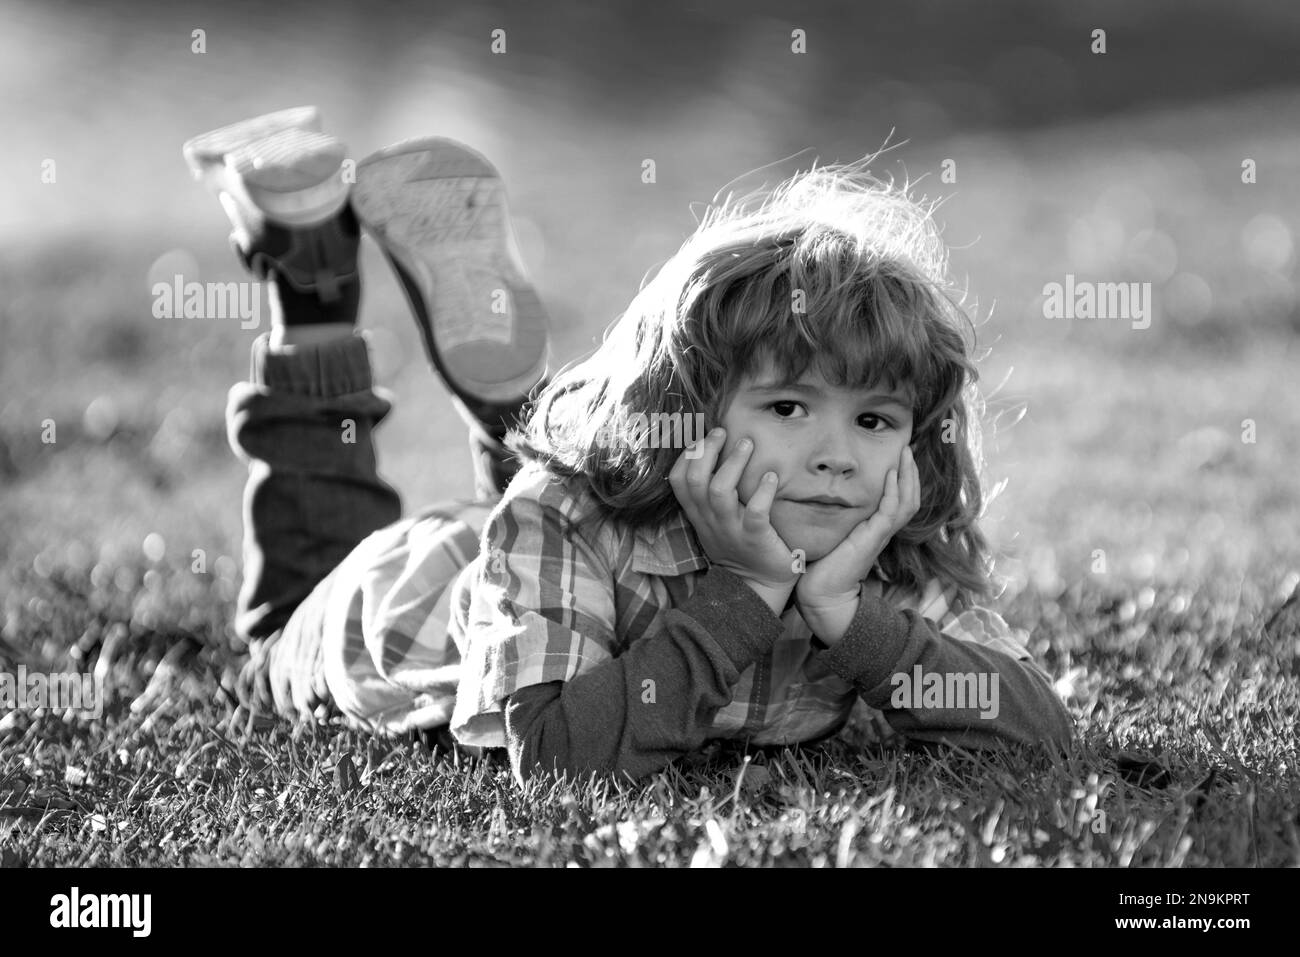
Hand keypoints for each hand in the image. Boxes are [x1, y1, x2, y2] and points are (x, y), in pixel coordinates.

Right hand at [668, 427, 800, 593]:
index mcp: (699, 514)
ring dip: (733, 464)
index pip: (679, 481)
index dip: (686, 456)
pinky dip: (763, 491)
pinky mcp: (756, 538)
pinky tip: (771, 476)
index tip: (702, 437)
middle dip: (706, 451)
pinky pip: (756, 513)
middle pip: (696, 480)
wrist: (757, 585)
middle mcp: (711, 519)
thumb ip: (709, 495)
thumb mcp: (715, 522)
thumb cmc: (738, 545)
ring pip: (720, 491)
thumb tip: (714, 455)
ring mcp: (732, 529)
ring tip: (746, 443)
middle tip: (722, 431)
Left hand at [796, 445, 920, 613]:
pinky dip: (893, 491)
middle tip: (907, 448)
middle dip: (911, 472)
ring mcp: (880, 535)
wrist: (822, 593)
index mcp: (876, 530)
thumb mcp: (833, 533)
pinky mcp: (872, 539)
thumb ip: (837, 517)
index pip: (900, 500)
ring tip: (904, 454)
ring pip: (906, 502)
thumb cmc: (822, 565)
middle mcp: (882, 531)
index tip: (899, 457)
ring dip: (907, 476)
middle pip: (910, 498)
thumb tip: (824, 495)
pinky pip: (890, 511)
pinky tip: (890, 474)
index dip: (904, 479)